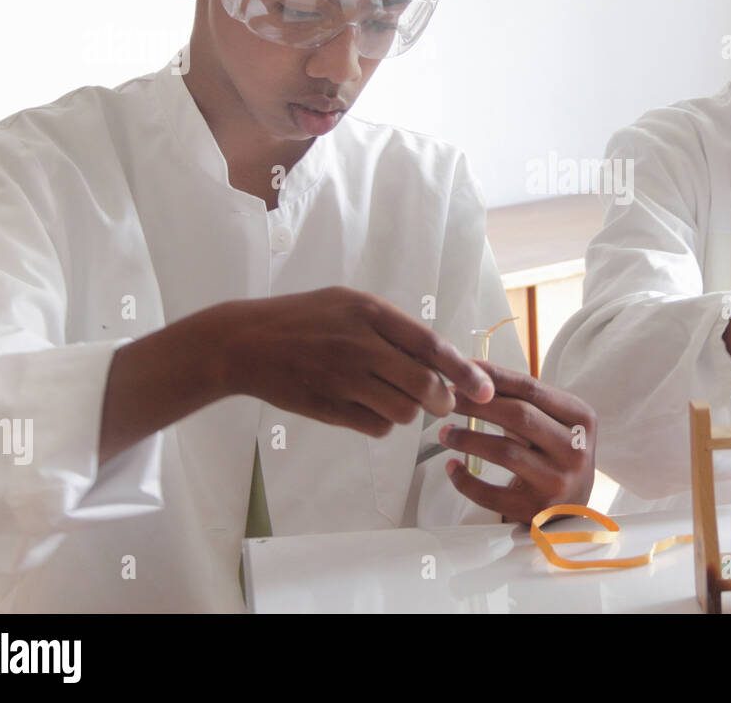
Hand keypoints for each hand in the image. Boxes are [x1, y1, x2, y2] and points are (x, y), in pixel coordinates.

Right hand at [212, 286, 493, 435]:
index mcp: (370, 313)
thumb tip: (439, 355)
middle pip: (424, 386)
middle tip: (443, 403)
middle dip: (444, 401)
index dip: (464, 371)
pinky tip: (369, 409)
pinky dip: (382, 423)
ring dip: (411, 413)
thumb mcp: (349, 304)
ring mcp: (342, 378)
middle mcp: (359, 345)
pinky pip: (376, 426)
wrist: (245, 342)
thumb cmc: (304, 318)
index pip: (431, 346)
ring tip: (397, 400)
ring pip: (403, 411)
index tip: (486, 390)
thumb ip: (392, 325)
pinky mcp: (327, 407)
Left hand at [440, 361, 596, 523]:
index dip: (494, 377)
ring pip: (505, 452)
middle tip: (450, 399)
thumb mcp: (553, 422)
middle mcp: (575, 449)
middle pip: (520, 416)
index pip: (532, 389)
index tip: (465, 369)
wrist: (572, 506)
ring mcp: (557, 482)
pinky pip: (492, 494)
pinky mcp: (535, 510)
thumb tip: (474, 373)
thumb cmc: (556, 453)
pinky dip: (466, 480)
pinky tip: (452, 466)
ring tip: (446, 433)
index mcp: (581, 419)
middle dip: (478, 405)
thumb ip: (523, 399)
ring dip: (468, 439)